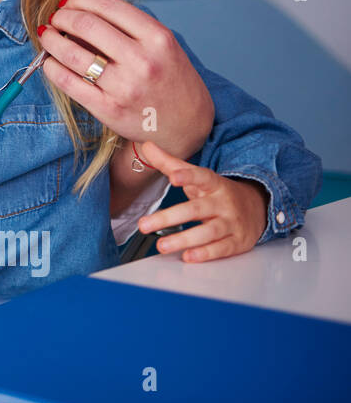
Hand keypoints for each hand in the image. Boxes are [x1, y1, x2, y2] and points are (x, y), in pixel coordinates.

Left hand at [38, 0, 213, 160]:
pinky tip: (49, 62)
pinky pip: (68, 82)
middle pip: (86, 25)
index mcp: (158, 38)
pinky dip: (51, 67)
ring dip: (51, 40)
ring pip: (72, 53)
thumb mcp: (161, 45)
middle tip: (55, 18)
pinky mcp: (108, 109)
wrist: (187, 124)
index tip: (70, 2)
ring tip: (47, 36)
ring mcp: (124, 87)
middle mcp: (142, 60)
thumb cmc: (170, 79)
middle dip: (62, 17)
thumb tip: (80, 11)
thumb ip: (127, 28)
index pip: (108, 6)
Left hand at [134, 141, 268, 261]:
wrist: (258, 206)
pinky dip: (205, 254)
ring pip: (208, 231)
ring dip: (184, 239)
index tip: (173, 176)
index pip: (201, 177)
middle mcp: (223, 203)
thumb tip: (146, 146)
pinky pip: (221, 248)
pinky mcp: (237, 241)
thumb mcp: (197, 176)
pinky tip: (188, 256)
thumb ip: (170, 163)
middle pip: (196, 209)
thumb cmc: (217, 192)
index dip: (187, 176)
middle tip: (144, 225)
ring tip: (161, 245)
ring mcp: (231, 223)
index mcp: (213, 184)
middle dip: (169, 217)